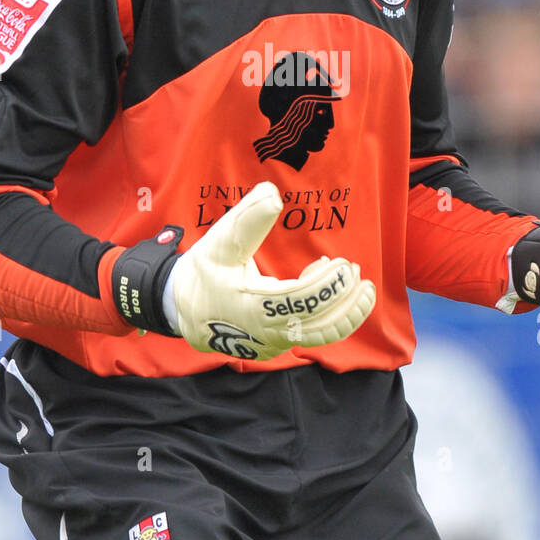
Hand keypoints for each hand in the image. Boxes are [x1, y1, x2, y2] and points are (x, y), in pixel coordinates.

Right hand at [170, 182, 375, 360]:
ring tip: (358, 287)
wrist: (180, 309)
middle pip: (321, 328)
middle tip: (358, 275)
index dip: (328, 286)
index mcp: (252, 308)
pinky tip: (318, 279)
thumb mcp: (219, 242)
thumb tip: (273, 194)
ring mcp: (272, 343)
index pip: (303, 302)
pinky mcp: (275, 344)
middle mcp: (266, 332)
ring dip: (344, 313)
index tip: (344, 265)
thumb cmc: (202, 272)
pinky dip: (324, 311)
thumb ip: (247, 219)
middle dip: (347, 303)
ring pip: (319, 336)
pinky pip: (308, 332)